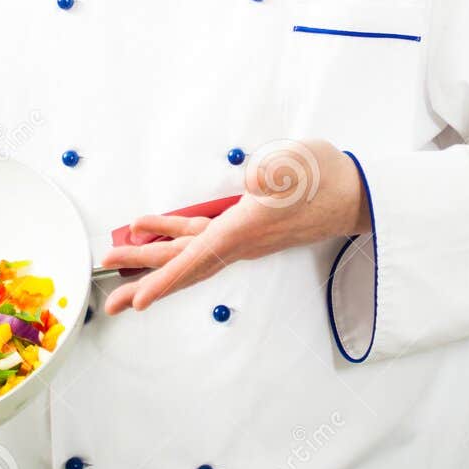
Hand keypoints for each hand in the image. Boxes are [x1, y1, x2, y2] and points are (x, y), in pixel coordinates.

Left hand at [101, 139, 367, 313]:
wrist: (356, 195)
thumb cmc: (329, 179)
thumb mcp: (304, 166)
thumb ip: (277, 172)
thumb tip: (252, 179)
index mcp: (247, 228)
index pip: (200, 257)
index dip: (167, 280)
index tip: (139, 302)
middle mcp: (241, 241)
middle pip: (185, 265)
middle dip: (146, 281)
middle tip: (111, 302)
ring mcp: (243, 237)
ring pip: (190, 253)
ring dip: (154, 259)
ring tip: (119, 261)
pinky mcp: (245, 228)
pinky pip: (202, 239)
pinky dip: (175, 237)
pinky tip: (156, 226)